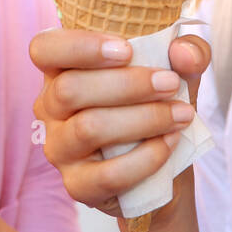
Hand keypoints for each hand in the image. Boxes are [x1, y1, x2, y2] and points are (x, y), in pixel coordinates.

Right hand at [29, 28, 210, 222]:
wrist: (165, 166)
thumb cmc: (157, 105)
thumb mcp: (179, 70)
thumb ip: (188, 52)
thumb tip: (184, 52)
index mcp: (62, 70)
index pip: (44, 49)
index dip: (79, 46)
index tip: (127, 50)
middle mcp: (51, 108)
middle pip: (69, 89)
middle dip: (128, 85)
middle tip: (170, 84)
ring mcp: (59, 148)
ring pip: (88, 129)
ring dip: (143, 119)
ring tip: (181, 114)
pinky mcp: (77, 185)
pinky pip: (107, 174)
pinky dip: (146, 157)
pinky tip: (170, 143)